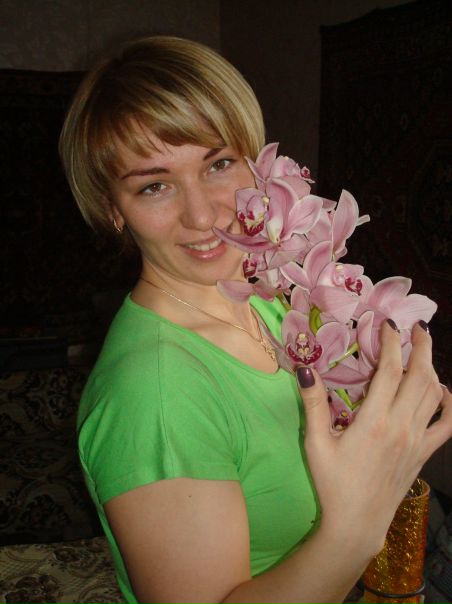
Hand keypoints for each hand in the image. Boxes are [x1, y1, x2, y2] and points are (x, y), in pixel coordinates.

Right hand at [296, 320, 451, 554]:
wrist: (357, 523)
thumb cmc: (332, 482)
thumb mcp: (316, 443)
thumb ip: (313, 404)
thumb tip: (305, 369)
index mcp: (374, 421)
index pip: (389, 370)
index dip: (391, 343)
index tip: (388, 324)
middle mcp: (401, 426)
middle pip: (420, 376)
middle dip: (421, 347)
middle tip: (417, 327)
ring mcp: (416, 440)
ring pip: (434, 395)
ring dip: (432, 368)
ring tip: (424, 350)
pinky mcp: (423, 453)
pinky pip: (446, 425)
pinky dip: (448, 405)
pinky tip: (442, 392)